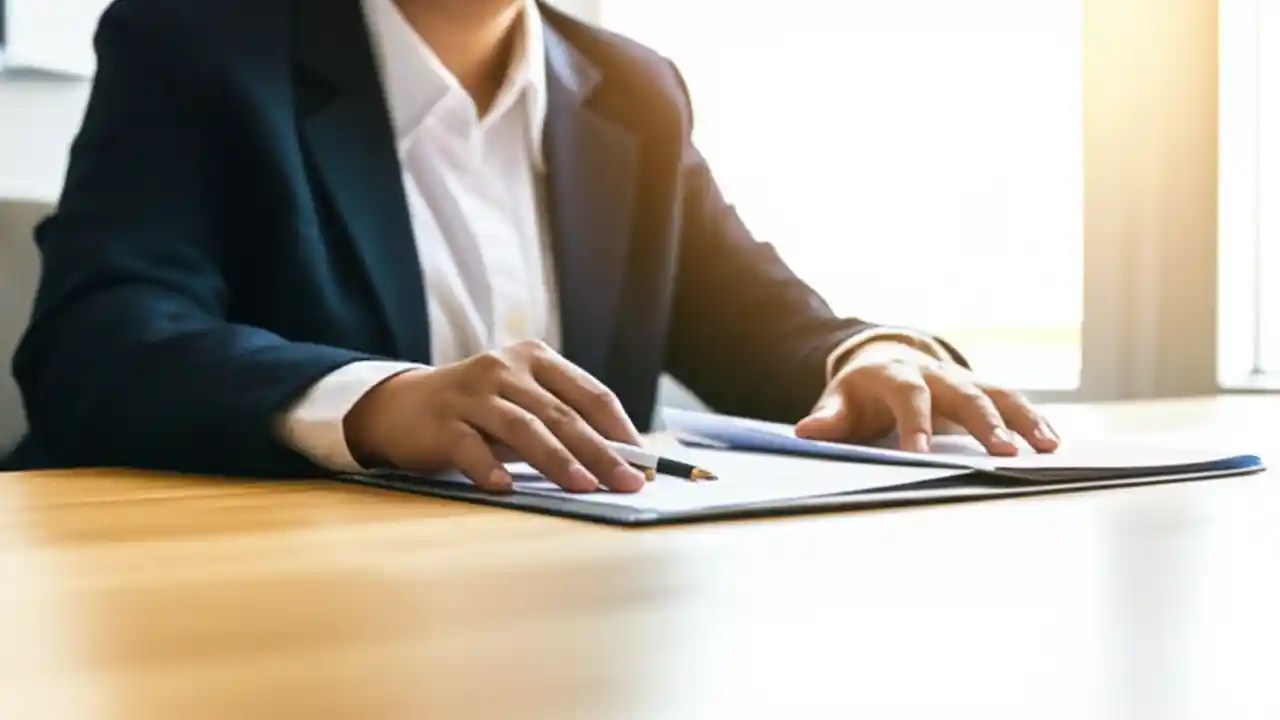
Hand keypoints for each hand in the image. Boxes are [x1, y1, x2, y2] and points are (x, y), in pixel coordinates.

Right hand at [343, 341, 647, 493]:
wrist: (401, 406)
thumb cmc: (477, 411)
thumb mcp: (520, 403)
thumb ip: (560, 423)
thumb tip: (617, 462)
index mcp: (535, 359)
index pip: (591, 393)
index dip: (621, 430)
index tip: (643, 463)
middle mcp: (505, 369)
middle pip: (563, 414)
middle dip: (601, 452)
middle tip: (627, 482)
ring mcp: (472, 393)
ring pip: (524, 428)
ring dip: (558, 460)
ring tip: (585, 486)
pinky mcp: (441, 422)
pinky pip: (470, 447)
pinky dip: (489, 468)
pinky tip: (506, 488)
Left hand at [795, 341, 1059, 455]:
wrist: (884, 356)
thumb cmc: (861, 391)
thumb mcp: (839, 401)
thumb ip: (828, 418)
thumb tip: (805, 431)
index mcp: (895, 375)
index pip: (908, 397)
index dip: (914, 424)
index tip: (919, 454)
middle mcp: (936, 373)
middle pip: (965, 394)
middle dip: (985, 423)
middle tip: (1004, 453)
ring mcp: (964, 379)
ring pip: (999, 394)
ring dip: (1023, 420)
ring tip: (1046, 448)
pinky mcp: (984, 389)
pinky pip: (1014, 402)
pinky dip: (1034, 420)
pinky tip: (1053, 443)